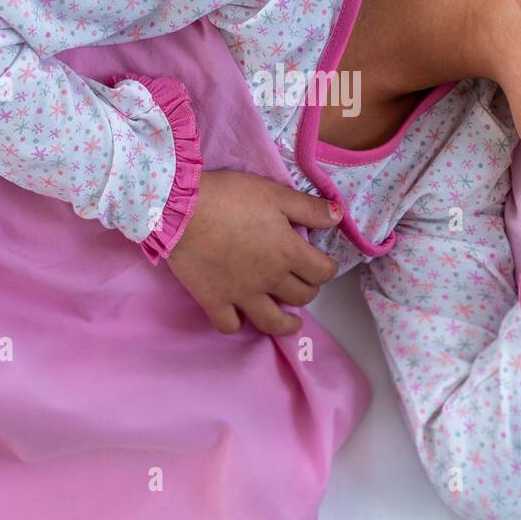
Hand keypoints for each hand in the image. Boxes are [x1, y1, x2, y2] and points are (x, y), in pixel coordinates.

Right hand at [165, 170, 341, 336]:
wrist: (181, 210)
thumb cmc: (230, 196)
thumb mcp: (275, 193)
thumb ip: (309, 208)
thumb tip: (339, 217)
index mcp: (288, 253)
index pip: (322, 272)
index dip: (326, 268)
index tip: (321, 263)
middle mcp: (270, 279)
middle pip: (302, 297)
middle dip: (308, 290)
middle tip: (302, 282)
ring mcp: (242, 295)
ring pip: (272, 322)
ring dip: (286, 324)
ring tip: (290, 322)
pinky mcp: (214, 301)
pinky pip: (230, 325)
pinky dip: (237, 323)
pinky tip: (240, 315)